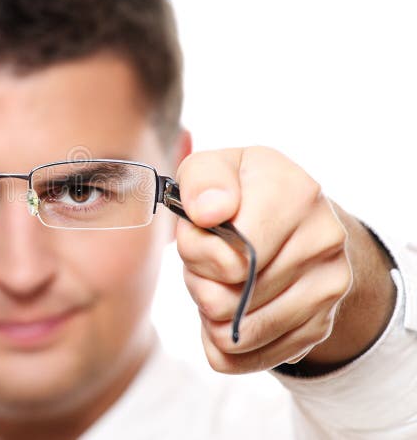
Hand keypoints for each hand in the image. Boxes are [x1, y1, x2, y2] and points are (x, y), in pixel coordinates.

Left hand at [175, 146, 352, 372]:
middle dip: (200, 282)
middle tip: (206, 260)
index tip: (199, 231)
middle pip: (228, 298)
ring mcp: (329, 287)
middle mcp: (324, 239)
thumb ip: (202, 180)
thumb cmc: (237, 193)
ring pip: (236, 334)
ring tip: (219, 281)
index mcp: (295, 192)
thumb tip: (209, 213)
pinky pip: (248, 360)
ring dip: (210, 313)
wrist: (290, 219)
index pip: (233, 255)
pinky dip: (225, 341)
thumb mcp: (210, 168)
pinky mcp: (320, 326)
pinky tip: (231, 309)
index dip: (198, 251)